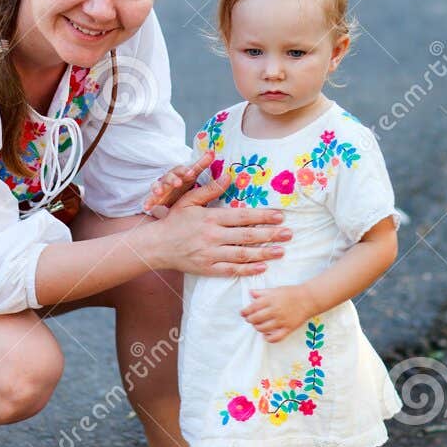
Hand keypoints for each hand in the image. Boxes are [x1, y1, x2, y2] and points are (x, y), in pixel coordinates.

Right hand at [141, 152, 213, 216]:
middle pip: (169, 177)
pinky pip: (150, 199)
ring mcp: (161, 187)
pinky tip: (147, 207)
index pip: (182, 169)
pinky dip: (148, 202)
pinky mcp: (154, 197)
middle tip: (178, 183)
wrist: (171, 192)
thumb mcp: (192, 173)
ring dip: (158, 188)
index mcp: (179, 173)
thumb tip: (212, 151)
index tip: (190, 173)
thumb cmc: (183, 180)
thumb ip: (201, 164)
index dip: (185, 171)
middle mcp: (169, 179)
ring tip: (159, 192)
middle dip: (173, 180)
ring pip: (158, 186)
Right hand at [153, 170, 290, 276]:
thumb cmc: (174, 221)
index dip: (263, 216)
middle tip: (289, 234)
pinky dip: (247, 270)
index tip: (280, 216)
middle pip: (247, 236)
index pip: (242, 217)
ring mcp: (210, 254)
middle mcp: (213, 236)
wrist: (156, 246)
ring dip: (264, 253)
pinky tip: (262, 267)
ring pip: (242, 255)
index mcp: (211, 218)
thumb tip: (228, 176)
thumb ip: (210, 190)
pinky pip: (230, 270)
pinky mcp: (207, 269)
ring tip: (281, 251)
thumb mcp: (189, 201)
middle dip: (270, 235)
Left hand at [240, 284, 313, 344]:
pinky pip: (275, 338)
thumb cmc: (291, 293)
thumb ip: (262, 292)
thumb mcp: (275, 289)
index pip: (253, 307)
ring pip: (263, 328)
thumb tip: (250, 293)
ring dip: (257, 328)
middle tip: (249, 319)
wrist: (308, 299)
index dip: (245, 311)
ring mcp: (281, 321)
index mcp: (271, 300)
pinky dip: (268, 338)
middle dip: (250, 320)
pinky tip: (266, 335)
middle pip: (256, 319)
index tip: (242, 313)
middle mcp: (275, 310)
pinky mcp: (288, 328)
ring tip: (257, 325)